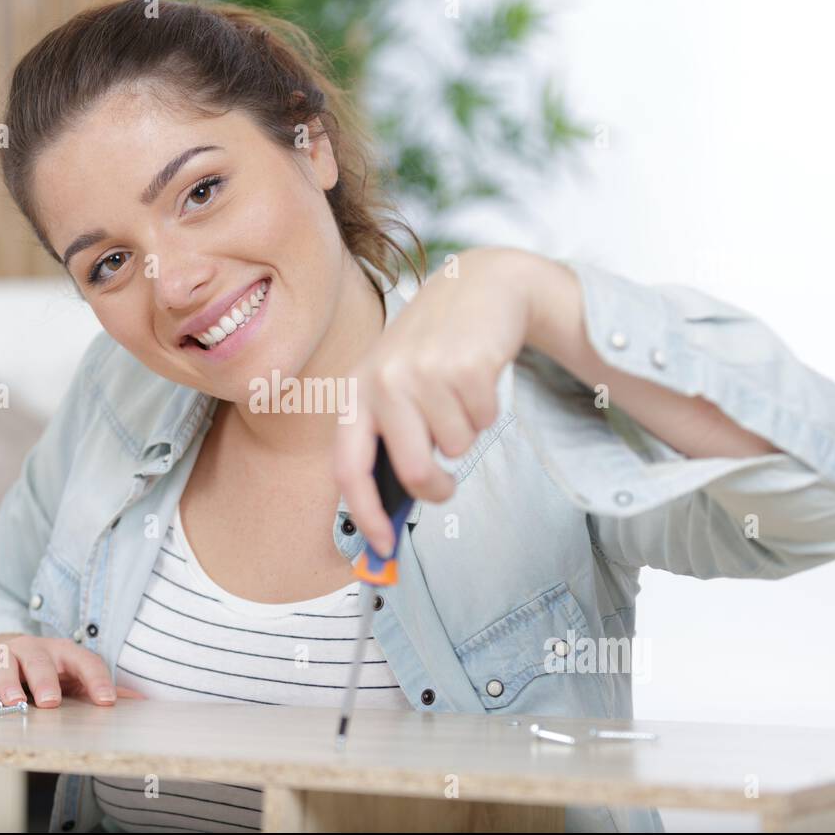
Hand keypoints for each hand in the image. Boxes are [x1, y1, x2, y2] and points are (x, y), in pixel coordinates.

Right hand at [0, 632, 145, 708]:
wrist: (2, 651)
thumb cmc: (44, 672)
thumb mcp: (73, 677)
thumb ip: (100, 689)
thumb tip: (143, 703)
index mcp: (62, 652)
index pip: (85, 661)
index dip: (98, 680)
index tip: (107, 702)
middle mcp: (30, 649)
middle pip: (39, 659)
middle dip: (45, 679)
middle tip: (50, 702)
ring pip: (1, 661)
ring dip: (6, 682)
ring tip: (12, 703)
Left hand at [334, 248, 546, 556]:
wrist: (478, 286)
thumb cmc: (431, 349)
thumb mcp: (393, 385)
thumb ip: (387, 440)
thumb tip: (388, 515)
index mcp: (355, 393)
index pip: (348, 468)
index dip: (364, 514)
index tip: (381, 548)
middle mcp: (382, 381)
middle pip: (411, 471)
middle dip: (435, 488)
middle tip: (446, 484)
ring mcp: (424, 371)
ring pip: (455, 446)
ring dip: (465, 430)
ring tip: (456, 391)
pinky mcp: (466, 364)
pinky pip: (484, 421)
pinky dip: (486, 409)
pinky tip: (476, 375)